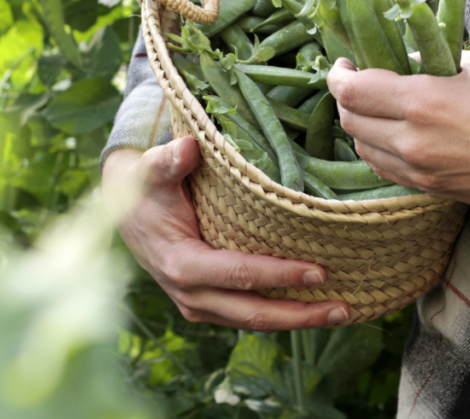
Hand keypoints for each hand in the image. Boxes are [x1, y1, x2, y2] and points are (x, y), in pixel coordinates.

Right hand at [103, 138, 349, 330]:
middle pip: (254, 314)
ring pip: (255, 322)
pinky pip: (249, 316)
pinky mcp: (209, 307)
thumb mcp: (151, 170)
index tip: (319, 271)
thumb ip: (168, 161)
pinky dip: (283, 316)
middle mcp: (191, 295)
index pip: (238, 274)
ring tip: (341, 313)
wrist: (125, 211)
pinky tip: (314, 308)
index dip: (279, 275)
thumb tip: (189, 147)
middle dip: (301, 315)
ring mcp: (200, 306)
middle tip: (343, 309)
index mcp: (181, 264)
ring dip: (298, 321)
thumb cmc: (146, 187)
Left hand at [327, 50, 469, 211]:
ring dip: (359, 125)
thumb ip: (433, 59)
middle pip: (349, 120)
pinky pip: (383, 169)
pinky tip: (390, 135)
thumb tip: (404, 59)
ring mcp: (418, 169)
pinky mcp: (428, 189)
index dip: (337, 76)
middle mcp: (412, 139)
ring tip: (374, 108)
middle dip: (345, 98)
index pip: (352, 91)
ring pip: (362, 148)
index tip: (343, 65)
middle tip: (357, 82)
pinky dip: (377, 150)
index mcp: (422, 101)